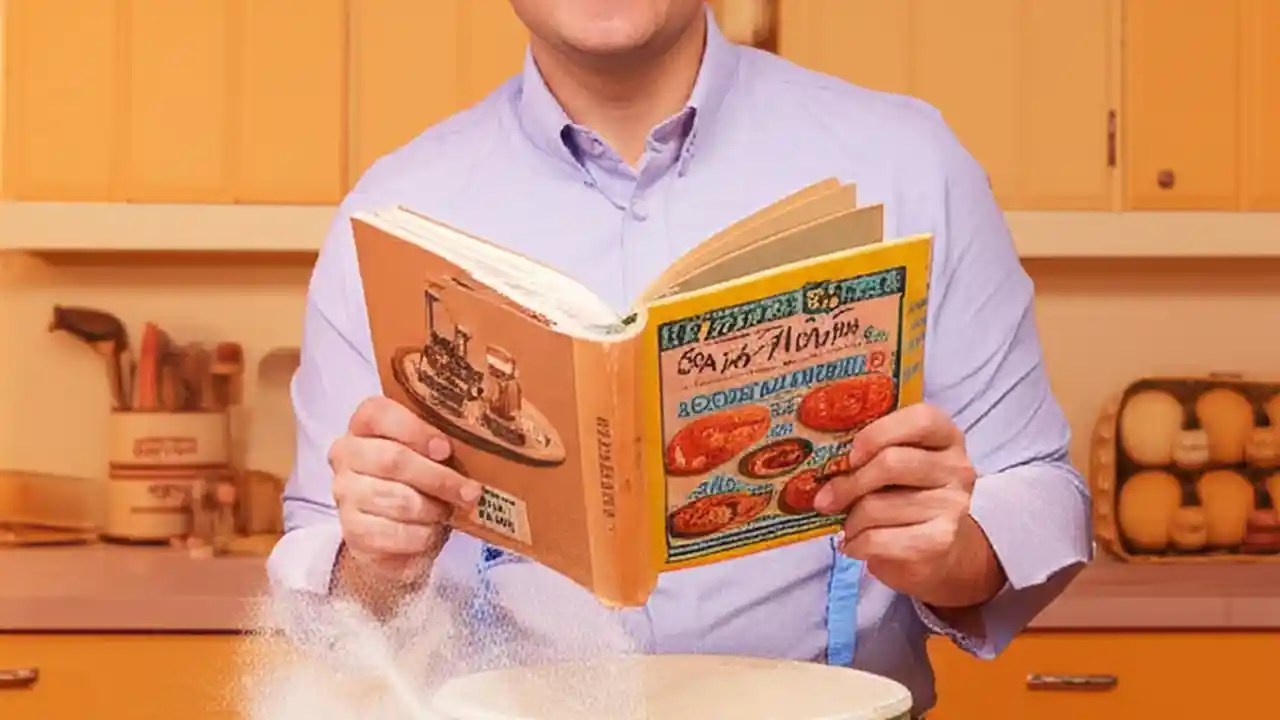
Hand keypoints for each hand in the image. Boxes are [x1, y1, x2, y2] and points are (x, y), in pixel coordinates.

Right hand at [328, 396, 482, 586]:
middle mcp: (347, 455)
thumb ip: (441, 443)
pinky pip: (394, 533)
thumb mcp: (428, 455)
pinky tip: (431, 532)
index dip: (414, 430)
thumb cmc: (416, 483)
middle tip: (470, 491)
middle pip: (393, 460)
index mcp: (364, 425)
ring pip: (398, 500)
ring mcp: (345, 494)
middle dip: (438, 478)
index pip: (378, 414)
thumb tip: (480, 446)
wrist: (392, 535)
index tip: (446, 448)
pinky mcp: (353, 531)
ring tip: (448, 511)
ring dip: (433, 509)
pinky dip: (422, 535)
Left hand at [813, 403, 1003, 608]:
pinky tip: (857, 544)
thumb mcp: (896, 465)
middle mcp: (957, 468)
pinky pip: (878, 539)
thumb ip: (871, 452)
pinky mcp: (940, 541)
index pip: (920, 419)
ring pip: (877, 506)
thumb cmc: (906, 496)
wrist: (937, 551)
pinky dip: (856, 543)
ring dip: (850, 520)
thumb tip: (822, 466)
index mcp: (946, 437)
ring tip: (848, 525)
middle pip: (891, 463)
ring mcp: (952, 506)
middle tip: (826, 499)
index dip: (878, 433)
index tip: (851, 455)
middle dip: (848, 483)